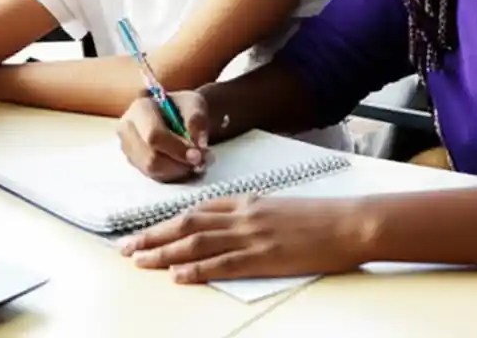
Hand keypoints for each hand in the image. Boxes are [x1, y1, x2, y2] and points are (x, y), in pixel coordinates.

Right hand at [116, 90, 209, 181]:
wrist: (177, 114)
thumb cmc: (184, 107)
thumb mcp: (195, 104)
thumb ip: (197, 119)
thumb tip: (198, 144)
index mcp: (140, 108)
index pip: (154, 136)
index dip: (177, 149)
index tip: (198, 155)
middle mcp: (128, 128)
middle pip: (149, 158)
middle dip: (177, 163)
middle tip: (199, 162)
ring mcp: (128, 147)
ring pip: (151, 170)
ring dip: (176, 170)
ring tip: (192, 162)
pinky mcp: (133, 162)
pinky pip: (152, 176)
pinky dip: (171, 174)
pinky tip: (182, 164)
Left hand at [119, 196, 369, 282]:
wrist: (349, 222)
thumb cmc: (321, 217)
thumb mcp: (279, 207)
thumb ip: (252, 213)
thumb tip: (228, 225)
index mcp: (247, 201)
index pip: (197, 210)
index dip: (167, 221)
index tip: (145, 230)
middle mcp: (243, 215)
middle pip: (188, 224)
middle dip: (154, 236)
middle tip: (126, 248)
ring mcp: (252, 236)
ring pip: (197, 243)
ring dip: (165, 252)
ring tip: (140, 261)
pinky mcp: (265, 257)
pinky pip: (223, 263)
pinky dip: (197, 269)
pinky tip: (177, 275)